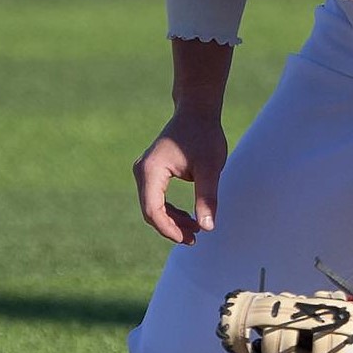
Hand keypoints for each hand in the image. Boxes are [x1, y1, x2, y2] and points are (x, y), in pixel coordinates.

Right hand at [133, 111, 225, 243]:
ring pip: (153, 206)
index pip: (152, 209)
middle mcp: (142, 171)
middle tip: (194, 239)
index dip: (169, 229)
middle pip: (150, 210)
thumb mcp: (210, 168)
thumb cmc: (204, 136)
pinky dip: (171, 210)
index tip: (189, 239)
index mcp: (151, 171)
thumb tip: (208, 227)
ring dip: (172, 220)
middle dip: (171, 227)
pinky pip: (156, 198)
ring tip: (196, 230)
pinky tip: (190, 217)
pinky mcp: (152, 172)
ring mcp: (145, 171)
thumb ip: (207, 197)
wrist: (197, 113)